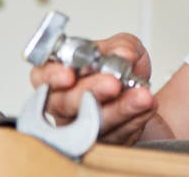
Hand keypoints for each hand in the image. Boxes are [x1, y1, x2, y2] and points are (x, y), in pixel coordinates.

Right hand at [29, 32, 157, 145]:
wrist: (141, 90)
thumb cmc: (121, 67)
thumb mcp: (123, 46)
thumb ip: (122, 46)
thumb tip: (121, 54)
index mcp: (60, 74)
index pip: (42, 76)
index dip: (52, 76)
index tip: (68, 75)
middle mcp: (64, 103)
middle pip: (65, 104)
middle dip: (90, 92)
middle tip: (112, 83)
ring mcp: (81, 127)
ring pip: (93, 124)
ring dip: (120, 109)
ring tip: (140, 96)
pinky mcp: (104, 143)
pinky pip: (117, 136)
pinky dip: (135, 119)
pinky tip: (146, 106)